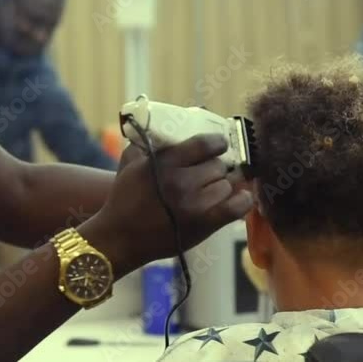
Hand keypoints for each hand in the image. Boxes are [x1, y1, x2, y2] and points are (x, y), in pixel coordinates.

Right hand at [79, 134, 253, 275]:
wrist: (119, 237)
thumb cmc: (124, 198)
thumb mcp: (131, 162)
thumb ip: (149, 142)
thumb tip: (169, 124)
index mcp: (165, 162)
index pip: (207, 144)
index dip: (219, 143)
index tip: (219, 145)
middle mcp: (181, 182)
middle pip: (219, 166)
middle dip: (218, 167)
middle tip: (213, 171)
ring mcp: (194, 205)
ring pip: (228, 185)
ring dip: (224, 185)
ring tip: (216, 187)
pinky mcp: (203, 225)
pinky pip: (236, 208)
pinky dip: (243, 200)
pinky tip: (242, 196)